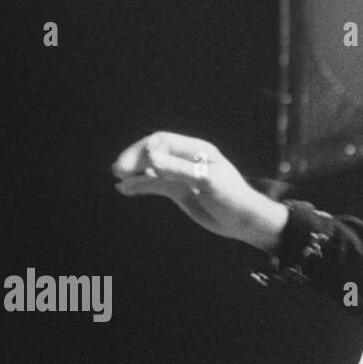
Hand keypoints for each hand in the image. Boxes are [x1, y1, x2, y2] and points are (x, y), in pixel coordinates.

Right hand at [112, 132, 288, 251]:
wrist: (244, 221)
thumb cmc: (232, 198)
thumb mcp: (206, 182)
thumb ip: (179, 170)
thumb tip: (150, 157)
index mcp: (197, 150)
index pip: (162, 141)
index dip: (144, 150)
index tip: (130, 165)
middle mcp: (188, 159)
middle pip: (154, 152)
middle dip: (135, 160)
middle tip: (117, 171)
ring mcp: (182, 175)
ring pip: (152, 169)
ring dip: (135, 173)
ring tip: (118, 179)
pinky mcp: (180, 191)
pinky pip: (156, 185)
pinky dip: (141, 185)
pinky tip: (125, 189)